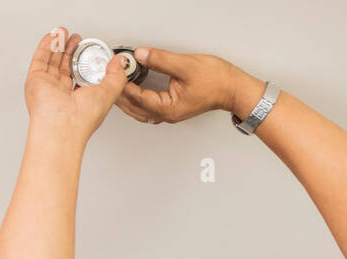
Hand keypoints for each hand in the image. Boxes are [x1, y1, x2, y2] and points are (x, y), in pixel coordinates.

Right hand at [25, 27, 130, 143]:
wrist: (62, 126)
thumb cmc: (82, 119)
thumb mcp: (109, 93)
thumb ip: (116, 76)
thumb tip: (118, 62)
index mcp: (80, 98)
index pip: (82, 75)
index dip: (86, 61)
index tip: (90, 49)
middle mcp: (63, 93)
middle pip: (65, 66)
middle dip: (70, 50)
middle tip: (76, 39)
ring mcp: (48, 87)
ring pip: (52, 62)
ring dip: (58, 46)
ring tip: (64, 33)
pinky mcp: (36, 81)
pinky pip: (40, 60)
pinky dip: (45, 47)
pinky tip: (52, 38)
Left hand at [113, 48, 238, 124]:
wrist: (233, 89)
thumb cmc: (216, 81)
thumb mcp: (185, 65)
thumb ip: (161, 60)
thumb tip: (142, 55)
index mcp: (167, 108)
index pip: (138, 97)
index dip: (125, 83)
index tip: (117, 71)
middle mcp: (166, 114)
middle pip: (134, 107)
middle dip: (121, 92)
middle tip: (113, 76)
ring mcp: (168, 113)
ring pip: (139, 110)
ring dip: (127, 98)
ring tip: (118, 83)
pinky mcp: (171, 108)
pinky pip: (147, 107)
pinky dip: (137, 99)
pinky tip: (134, 90)